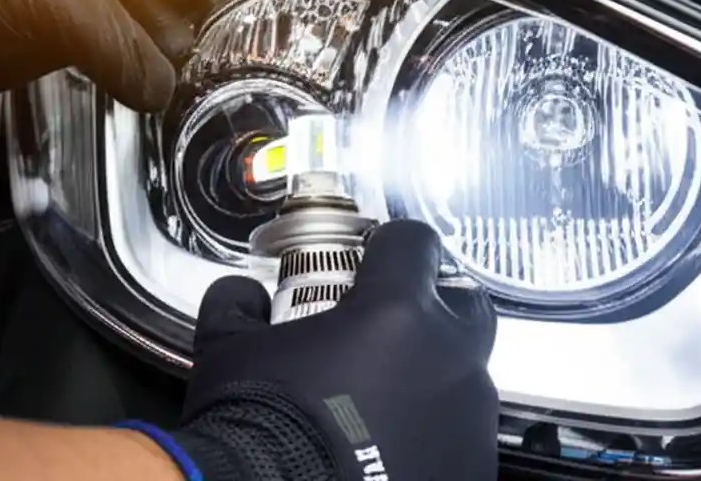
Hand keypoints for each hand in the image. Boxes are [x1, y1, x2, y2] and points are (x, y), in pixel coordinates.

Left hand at [0, 0, 328, 109]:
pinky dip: (149, 72)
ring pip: (161, 9)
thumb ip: (121, 48)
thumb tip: (161, 85)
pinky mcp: (56, 36)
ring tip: (229, 62)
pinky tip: (165, 90)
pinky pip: (124, 52)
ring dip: (192, 38)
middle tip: (283, 12)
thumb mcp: (51, 5)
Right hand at [174, 220, 499, 479]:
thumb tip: (241, 295)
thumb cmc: (256, 425)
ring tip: (383, 401)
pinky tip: (392, 445)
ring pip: (464, 376)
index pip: (415, 242)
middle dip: (433, 308)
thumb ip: (238, 306)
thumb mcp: (228, 350)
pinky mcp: (472, 464)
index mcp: (396, 313)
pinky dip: (433, 432)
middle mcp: (448, 357)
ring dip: (431, 376)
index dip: (390, 244)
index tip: (372, 258)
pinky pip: (459, 433)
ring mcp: (467, 415)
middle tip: (389, 329)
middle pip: (464, 304)